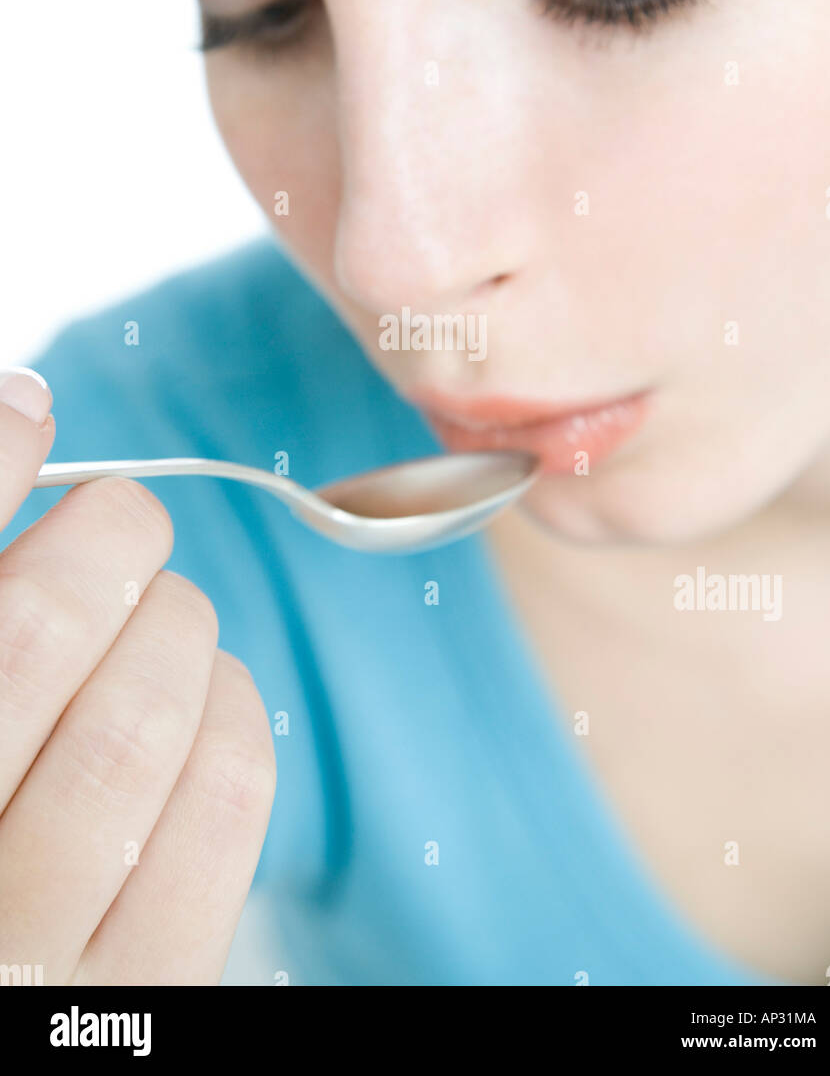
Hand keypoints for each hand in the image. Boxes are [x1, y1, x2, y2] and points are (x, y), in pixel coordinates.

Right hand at [0, 367, 275, 984]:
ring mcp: (33, 956)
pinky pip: (226, 802)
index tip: (28, 410)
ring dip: (173, 623)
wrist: (5, 992)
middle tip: (121, 517)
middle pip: (29, 638)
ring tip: (162, 610)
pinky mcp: (150, 991)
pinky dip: (233, 708)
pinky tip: (209, 691)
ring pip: (137, 718)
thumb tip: (21, 416)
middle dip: (101, 539)